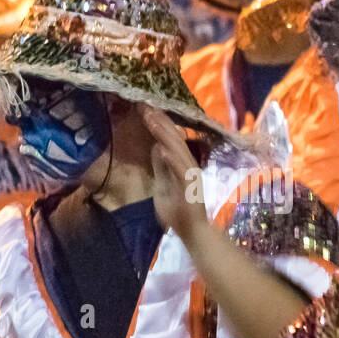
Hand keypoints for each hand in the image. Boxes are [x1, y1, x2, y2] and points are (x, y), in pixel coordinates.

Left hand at [143, 105, 208, 243]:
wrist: (194, 233)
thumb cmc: (178, 212)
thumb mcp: (164, 185)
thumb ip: (162, 167)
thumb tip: (156, 147)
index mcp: (182, 164)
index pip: (169, 140)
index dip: (158, 124)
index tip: (145, 109)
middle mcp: (188, 165)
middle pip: (174, 139)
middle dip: (159, 121)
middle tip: (145, 104)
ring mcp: (190, 176)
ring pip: (177, 150)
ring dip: (163, 134)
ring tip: (151, 118)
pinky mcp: (190, 187)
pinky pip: (179, 170)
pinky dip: (171, 158)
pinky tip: (161, 147)